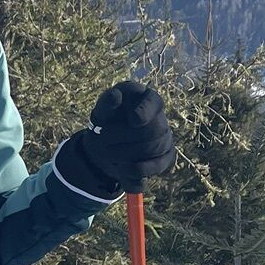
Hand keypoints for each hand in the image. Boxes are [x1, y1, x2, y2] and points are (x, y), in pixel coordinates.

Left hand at [59, 81, 175, 196]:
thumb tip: (115, 95)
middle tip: (100, 139)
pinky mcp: (164, 158)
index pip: (153, 101)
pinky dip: (136, 169)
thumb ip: (107, 103)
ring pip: (153, 148)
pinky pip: (155, 166)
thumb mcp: (102, 110)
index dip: (146, 111)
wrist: (105, 143)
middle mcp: (160, 117)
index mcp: (146, 98)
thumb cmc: (106, 120)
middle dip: (123, 136)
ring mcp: (165, 138)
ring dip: (125, 152)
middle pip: (153, 129)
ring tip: (105, 152)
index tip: (134, 120)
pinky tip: (120, 167)